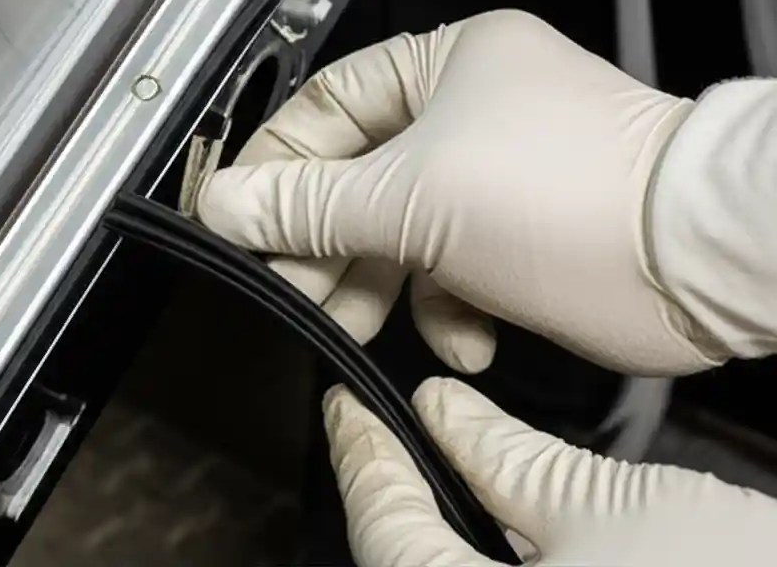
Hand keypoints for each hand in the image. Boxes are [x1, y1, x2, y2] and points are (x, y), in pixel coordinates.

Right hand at [200, 9, 727, 374]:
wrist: (694, 264)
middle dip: (323, 241)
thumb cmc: (578, 196)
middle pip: (357, 177)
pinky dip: (447, 313)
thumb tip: (229, 203)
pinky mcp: (522, 240)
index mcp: (448, 63)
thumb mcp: (409, 198)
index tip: (239, 217)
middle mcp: (473, 112)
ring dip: (376, 286)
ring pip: (399, 233)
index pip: (326, 105)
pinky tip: (464, 337)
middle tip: (289, 283)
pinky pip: (453, 275)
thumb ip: (308, 206)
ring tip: (354, 322)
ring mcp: (500, 178)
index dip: (276, 164)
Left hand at [323, 378, 776, 565]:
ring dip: (436, 530)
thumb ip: (512, 463)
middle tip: (382, 432)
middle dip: (391, 500)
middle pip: (405, 563)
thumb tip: (444, 415)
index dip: (362, 459)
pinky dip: (487, 558)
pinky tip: (505, 520)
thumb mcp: (613, 511)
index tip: (346, 409)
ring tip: (434, 462)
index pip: (384, 530)